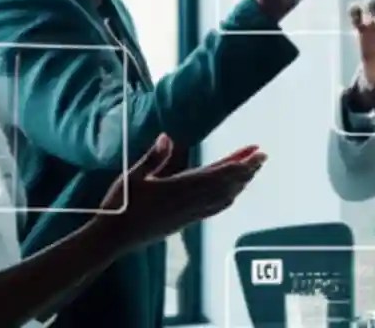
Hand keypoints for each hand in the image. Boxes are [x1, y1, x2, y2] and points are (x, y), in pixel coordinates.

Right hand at [97, 135, 265, 249]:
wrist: (112, 238)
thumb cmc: (119, 205)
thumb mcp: (133, 176)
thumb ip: (153, 157)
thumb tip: (168, 136)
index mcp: (179, 188)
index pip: (219, 173)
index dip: (240, 162)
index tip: (256, 152)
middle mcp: (189, 203)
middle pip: (228, 185)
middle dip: (247, 170)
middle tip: (262, 155)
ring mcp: (189, 215)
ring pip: (224, 198)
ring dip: (240, 183)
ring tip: (251, 169)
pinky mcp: (185, 223)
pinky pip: (215, 209)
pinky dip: (228, 197)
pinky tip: (231, 193)